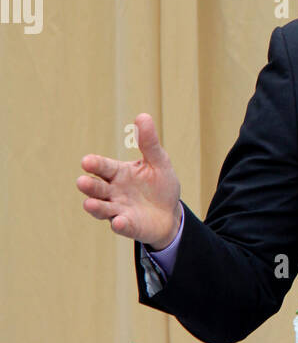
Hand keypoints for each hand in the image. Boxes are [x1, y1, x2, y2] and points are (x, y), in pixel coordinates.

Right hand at [77, 113, 181, 249]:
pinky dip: (119, 224)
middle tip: (82, 181)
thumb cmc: (160, 185)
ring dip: (95, 207)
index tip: (86, 161)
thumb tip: (143, 116)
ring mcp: (119, 210)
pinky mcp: (129, 226)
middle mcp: (113, 192)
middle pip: (97, 188)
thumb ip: (149, 143)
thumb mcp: (158, 162)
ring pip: (102, 208)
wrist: (170, 213)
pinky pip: (121, 226)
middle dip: (89, 186)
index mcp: (118, 173)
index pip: (103, 167)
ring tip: (89, 204)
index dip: (95, 165)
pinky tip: (119, 221)